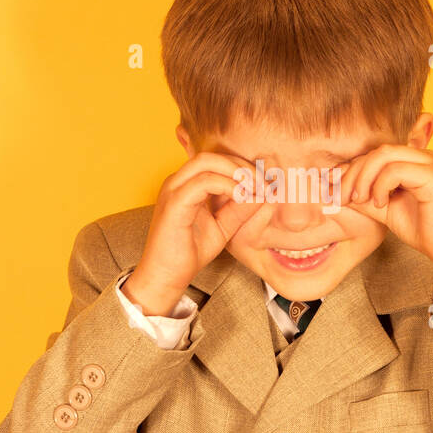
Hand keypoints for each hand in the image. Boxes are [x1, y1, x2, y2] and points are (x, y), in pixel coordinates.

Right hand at [123, 152, 258, 314]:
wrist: (167, 276)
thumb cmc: (189, 252)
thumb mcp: (223, 227)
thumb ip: (239, 209)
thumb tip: (263, 193)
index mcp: (185, 184)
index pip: (215, 161)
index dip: (242, 167)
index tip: (265, 183)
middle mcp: (177, 182)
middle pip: (212, 156)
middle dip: (242, 165)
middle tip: (264, 183)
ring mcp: (173, 190)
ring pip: (206, 162)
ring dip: (236, 172)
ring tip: (256, 188)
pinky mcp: (174, 203)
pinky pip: (204, 182)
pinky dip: (227, 186)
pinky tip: (242, 197)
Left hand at [338, 144, 432, 303]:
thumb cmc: (424, 230)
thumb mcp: (385, 209)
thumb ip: (365, 195)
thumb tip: (337, 187)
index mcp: (414, 161)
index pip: (376, 154)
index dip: (352, 170)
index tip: (336, 191)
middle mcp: (424, 156)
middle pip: (377, 151)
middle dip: (353, 173)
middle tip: (342, 197)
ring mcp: (430, 163)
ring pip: (383, 155)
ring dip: (363, 178)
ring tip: (360, 200)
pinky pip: (396, 170)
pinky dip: (380, 185)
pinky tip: (380, 204)